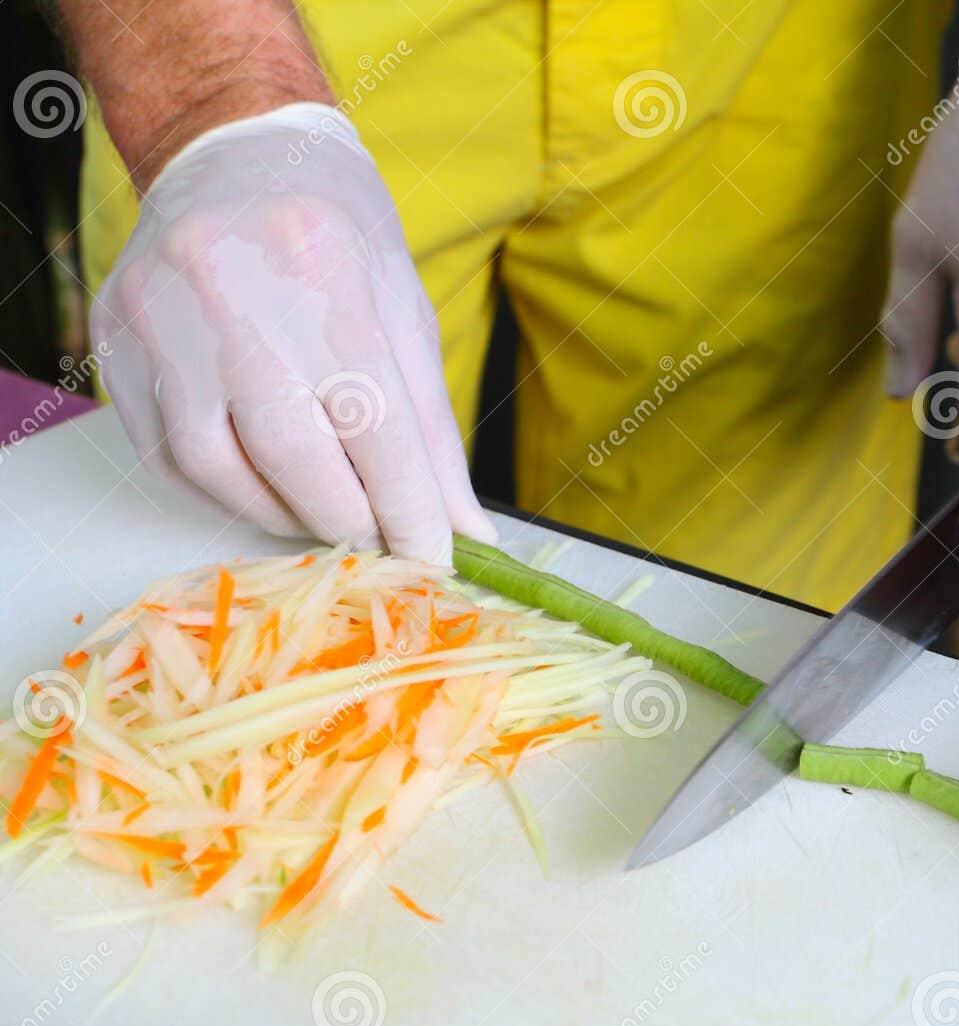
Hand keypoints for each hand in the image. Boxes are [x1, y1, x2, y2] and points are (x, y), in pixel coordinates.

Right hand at [91, 103, 495, 563]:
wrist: (236, 153)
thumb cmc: (337, 236)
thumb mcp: (404, 312)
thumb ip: (431, 427)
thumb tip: (464, 529)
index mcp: (324, 270)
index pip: (374, 424)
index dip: (408, 508)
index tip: (434, 559)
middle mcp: (230, 288)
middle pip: (294, 455)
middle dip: (349, 519)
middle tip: (380, 539)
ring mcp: (159, 313)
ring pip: (218, 468)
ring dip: (282, 514)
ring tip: (324, 511)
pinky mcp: (114, 339)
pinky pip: (166, 454)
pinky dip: (225, 490)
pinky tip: (264, 483)